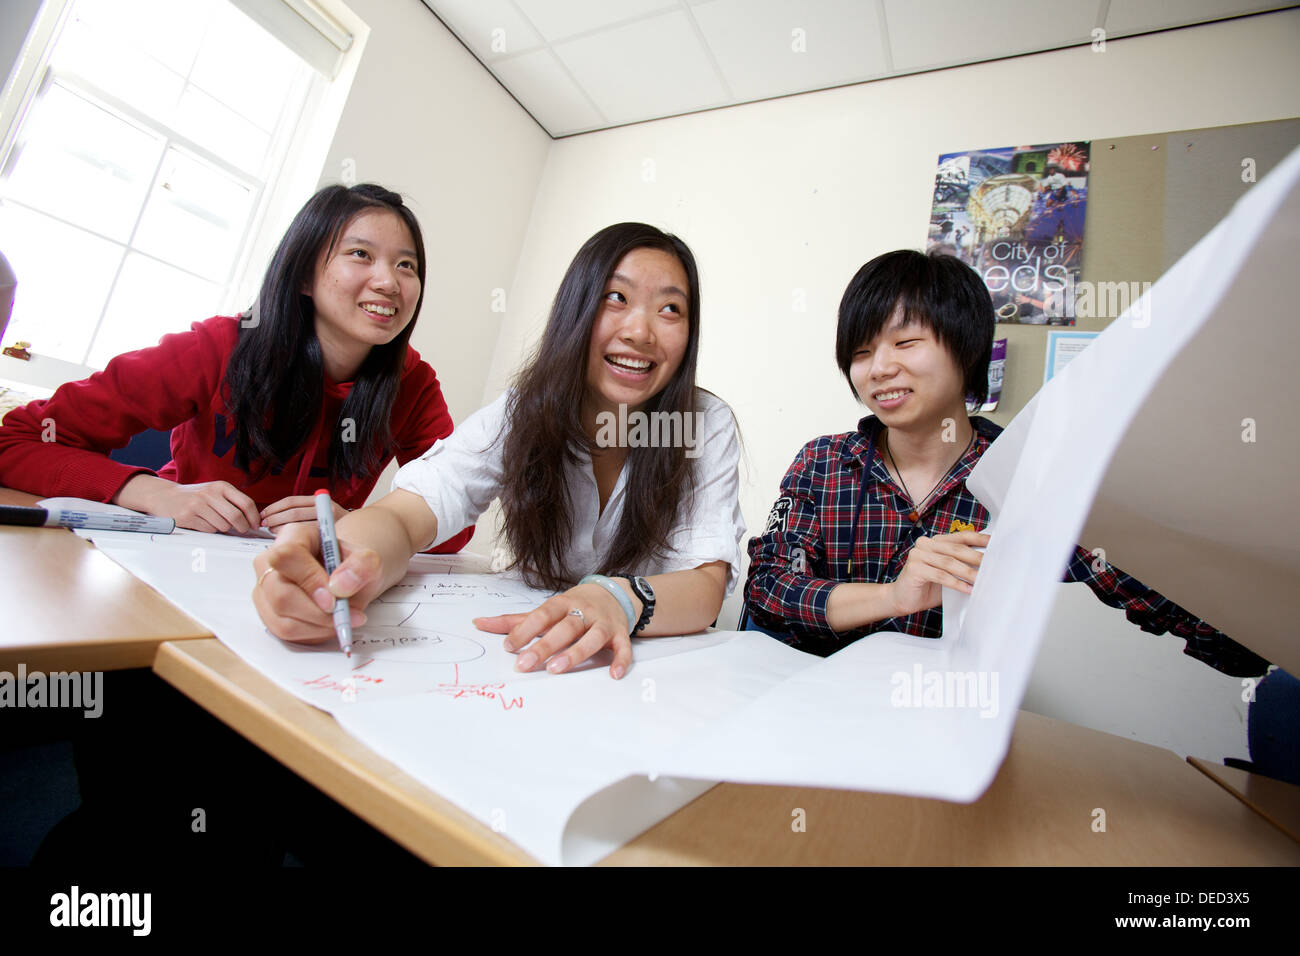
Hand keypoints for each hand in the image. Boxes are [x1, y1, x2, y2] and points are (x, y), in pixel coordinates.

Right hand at [115, 474, 260, 533]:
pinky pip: (209, 530)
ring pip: (223, 525)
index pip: (246, 503)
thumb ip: (233, 501)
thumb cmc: (195, 496)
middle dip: (242, 527)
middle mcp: (210, 494)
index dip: (254, 517)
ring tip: (215, 521)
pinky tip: (203, 522)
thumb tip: (253, 519)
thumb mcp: (215, 492)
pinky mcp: (188, 516)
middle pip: (236, 517)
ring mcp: (198, 505)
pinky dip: (210, 530)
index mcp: (221, 486)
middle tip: (242, 530)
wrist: (165, 496)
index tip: (256, 525)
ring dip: (223, 528)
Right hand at [252, 521, 377, 643]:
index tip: (334, 599)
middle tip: (347, 614)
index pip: (287, 556)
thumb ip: (361, 566)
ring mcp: (264, 590)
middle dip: (318, 613)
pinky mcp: (268, 614)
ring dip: (319, 626)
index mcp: (293, 537)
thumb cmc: (350, 566)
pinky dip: (313, 634)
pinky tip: (329, 624)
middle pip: (281, 595)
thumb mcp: (367, 560)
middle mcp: (270, 563)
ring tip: (344, 618)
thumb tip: (340, 586)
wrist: (345, 578)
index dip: (310, 580)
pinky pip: (285, 633)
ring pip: (282, 620)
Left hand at [259, 495, 346, 532]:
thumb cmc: (337, 525)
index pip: (292, 502)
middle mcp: (327, 510)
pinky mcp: (329, 535)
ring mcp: (329, 523)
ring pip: (297, 525)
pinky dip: (290, 537)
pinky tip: (283, 539)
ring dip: (279, 528)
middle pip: (293, 513)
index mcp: (321, 500)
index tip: (264, 514)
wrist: (363, 531)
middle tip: (264, 525)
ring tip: (271, 532)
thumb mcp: (323, 512)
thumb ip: (304, 511)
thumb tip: (273, 517)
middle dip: (274, 519)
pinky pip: (304, 536)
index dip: (275, 508)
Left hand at [473, 581, 636, 679]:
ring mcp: (604, 623)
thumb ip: (515, 620)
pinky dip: (620, 660)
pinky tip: (613, 674)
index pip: (542, 614)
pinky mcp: (621, 634)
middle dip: (545, 646)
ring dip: (576, 653)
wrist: (615, 594)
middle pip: (565, 627)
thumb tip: (479, 623)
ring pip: (592, 637)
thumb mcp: (546, 609)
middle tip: (526, 665)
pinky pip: (623, 647)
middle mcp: (584, 611)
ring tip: (558, 669)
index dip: (525, 630)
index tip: (509, 646)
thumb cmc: (575, 606)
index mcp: (563, 603)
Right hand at [889, 531, 989, 617]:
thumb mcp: (948, 574)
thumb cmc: (927, 587)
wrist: (901, 599)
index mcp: (935, 542)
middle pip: (956, 549)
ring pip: (949, 562)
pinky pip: (940, 575)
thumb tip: (987, 567)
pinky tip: (967, 589)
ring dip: (968, 573)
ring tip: (981, 581)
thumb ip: (961, 567)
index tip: (995, 543)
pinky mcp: (914, 568)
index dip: (979, 539)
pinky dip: (956, 583)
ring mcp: (918, 555)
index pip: (961, 536)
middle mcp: (926, 544)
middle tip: (992, 566)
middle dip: (976, 558)